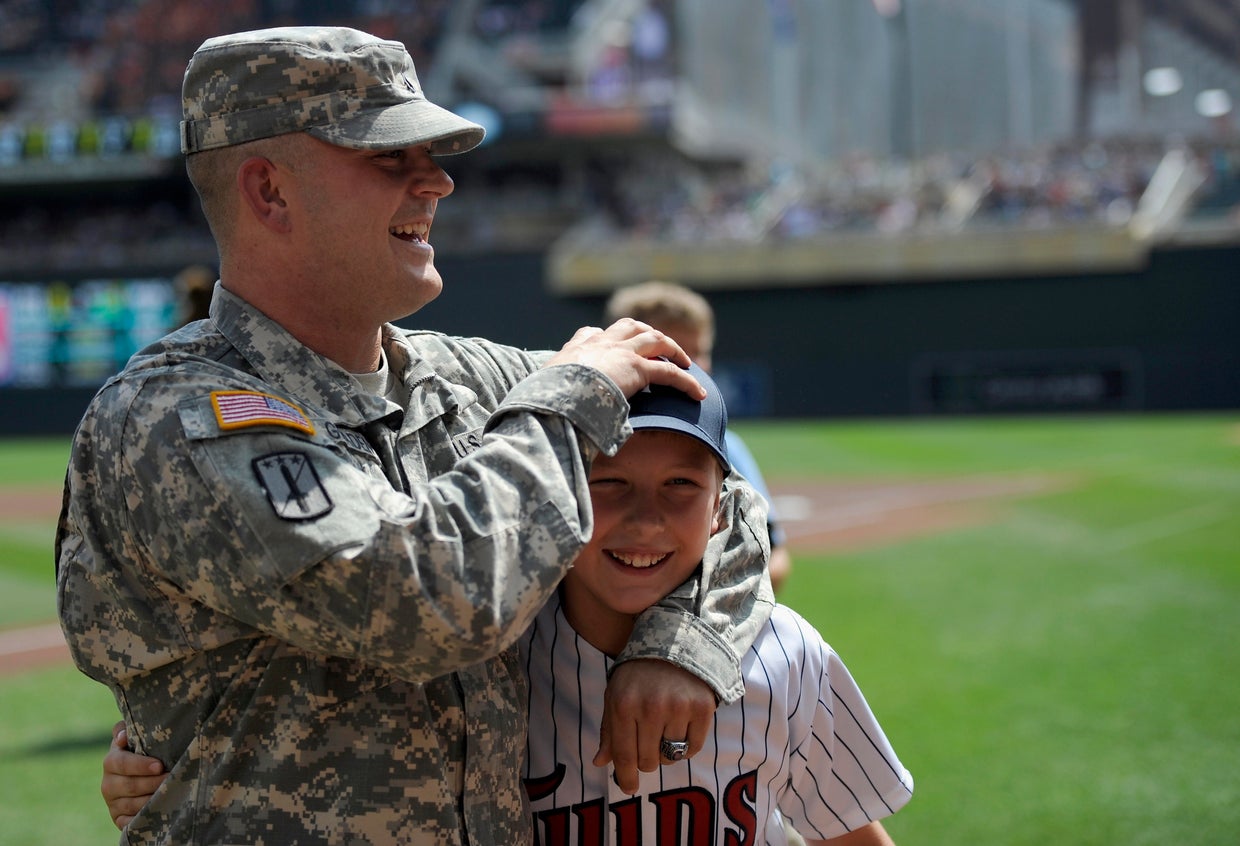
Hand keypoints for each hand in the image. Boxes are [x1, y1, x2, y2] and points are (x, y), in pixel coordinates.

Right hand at [102, 720, 166, 829]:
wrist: (141, 774)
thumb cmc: (144, 750)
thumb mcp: (134, 737)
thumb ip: (125, 730)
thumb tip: (122, 736)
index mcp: (111, 762)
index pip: (121, 763)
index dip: (140, 765)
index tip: (159, 765)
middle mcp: (108, 784)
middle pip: (129, 786)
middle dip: (152, 782)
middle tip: (171, 778)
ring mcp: (112, 803)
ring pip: (132, 804)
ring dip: (151, 799)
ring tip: (169, 792)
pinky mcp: (118, 819)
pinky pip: (128, 822)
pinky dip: (142, 818)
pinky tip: (157, 811)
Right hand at [544, 319, 704, 399]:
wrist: (557, 394)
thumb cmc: (544, 399)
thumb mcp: (540, 393)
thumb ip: (548, 396)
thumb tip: (539, 415)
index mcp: (576, 350)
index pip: (591, 334)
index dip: (603, 338)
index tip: (608, 344)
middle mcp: (600, 345)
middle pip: (629, 327)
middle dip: (646, 333)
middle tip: (658, 345)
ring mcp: (621, 353)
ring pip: (655, 340)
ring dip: (673, 349)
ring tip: (687, 363)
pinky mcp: (637, 368)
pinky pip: (670, 372)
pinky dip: (686, 382)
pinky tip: (698, 393)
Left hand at [592, 659, 716, 794]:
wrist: (674, 641)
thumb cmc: (638, 672)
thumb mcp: (615, 694)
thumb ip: (609, 730)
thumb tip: (600, 763)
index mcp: (623, 705)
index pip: (624, 755)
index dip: (626, 777)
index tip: (629, 787)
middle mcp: (650, 707)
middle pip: (648, 761)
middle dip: (646, 760)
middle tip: (647, 746)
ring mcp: (678, 708)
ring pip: (671, 756)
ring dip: (666, 752)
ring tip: (663, 731)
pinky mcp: (702, 708)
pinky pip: (693, 748)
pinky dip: (686, 747)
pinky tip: (680, 730)